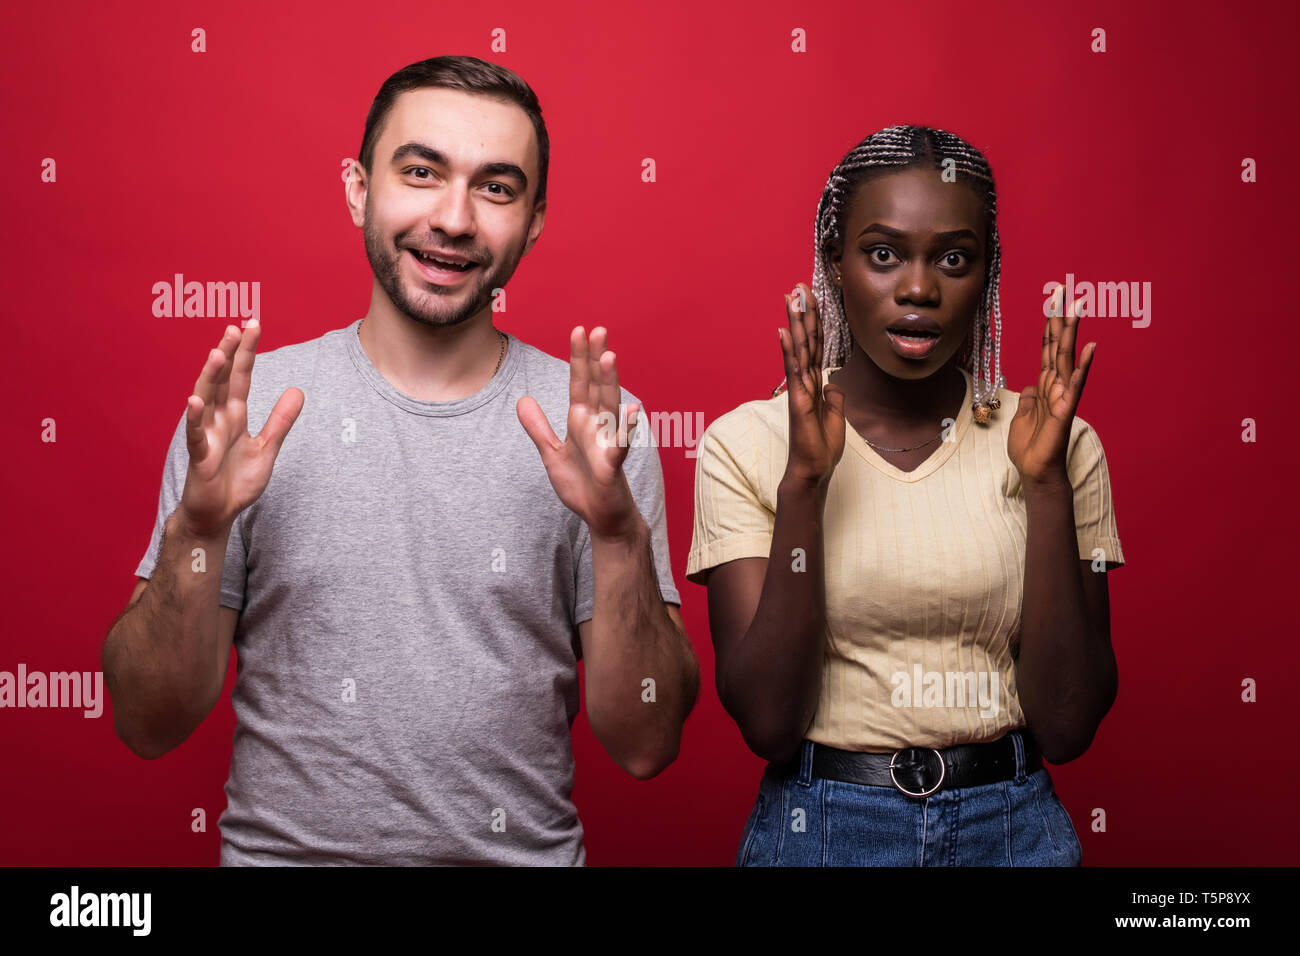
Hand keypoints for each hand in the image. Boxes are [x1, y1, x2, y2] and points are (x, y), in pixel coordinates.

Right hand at [178, 320, 304, 537]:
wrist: (218, 513)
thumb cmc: (238, 481)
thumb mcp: (268, 448)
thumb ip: (280, 421)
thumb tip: (298, 390)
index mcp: (235, 415)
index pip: (241, 376)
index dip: (247, 351)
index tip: (252, 324)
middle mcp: (218, 419)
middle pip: (222, 380)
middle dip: (230, 353)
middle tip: (237, 326)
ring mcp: (207, 435)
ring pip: (205, 400)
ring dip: (210, 377)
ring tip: (218, 352)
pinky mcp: (199, 457)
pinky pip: (195, 435)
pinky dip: (195, 418)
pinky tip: (195, 401)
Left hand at [516, 326, 641, 539]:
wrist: (601, 516)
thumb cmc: (582, 485)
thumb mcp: (551, 453)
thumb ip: (538, 427)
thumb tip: (522, 399)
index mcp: (581, 420)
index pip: (579, 383)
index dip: (578, 358)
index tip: (579, 330)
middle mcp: (597, 425)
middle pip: (597, 386)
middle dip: (595, 358)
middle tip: (597, 329)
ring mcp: (608, 442)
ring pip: (610, 407)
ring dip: (610, 382)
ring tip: (609, 356)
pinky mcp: (613, 464)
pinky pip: (620, 444)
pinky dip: (626, 428)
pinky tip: (633, 411)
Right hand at [779, 283, 845, 487]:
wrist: (813, 469)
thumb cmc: (820, 447)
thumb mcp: (835, 417)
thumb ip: (834, 398)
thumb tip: (835, 384)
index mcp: (814, 383)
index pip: (815, 346)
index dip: (815, 323)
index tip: (811, 300)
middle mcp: (804, 381)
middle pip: (806, 340)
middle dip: (803, 312)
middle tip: (798, 285)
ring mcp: (799, 389)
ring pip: (799, 348)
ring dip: (796, 322)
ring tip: (791, 297)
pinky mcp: (798, 400)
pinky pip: (794, 370)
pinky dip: (789, 350)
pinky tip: (784, 331)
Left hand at [1008, 283, 1095, 490]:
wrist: (1035, 471)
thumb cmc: (1030, 447)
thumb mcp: (1023, 416)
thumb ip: (1030, 397)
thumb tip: (1030, 385)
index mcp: (1045, 384)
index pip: (1048, 347)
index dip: (1050, 323)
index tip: (1053, 298)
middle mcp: (1057, 385)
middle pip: (1059, 344)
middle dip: (1061, 316)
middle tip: (1065, 287)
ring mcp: (1063, 395)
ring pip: (1066, 357)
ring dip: (1071, 331)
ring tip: (1076, 306)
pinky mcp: (1064, 409)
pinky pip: (1074, 384)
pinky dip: (1082, 365)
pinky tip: (1089, 347)